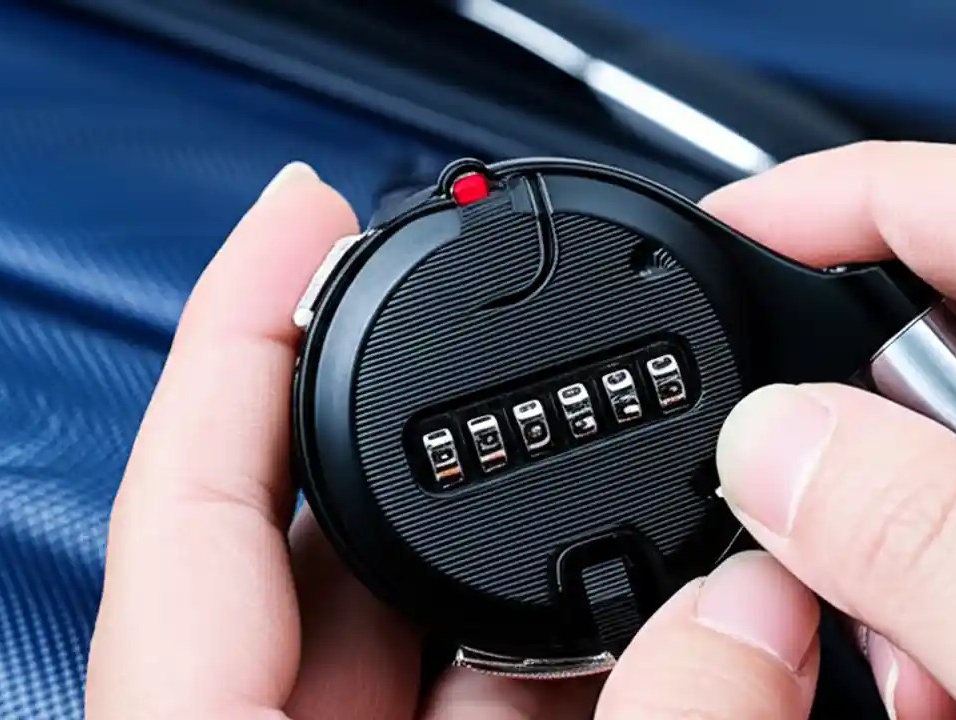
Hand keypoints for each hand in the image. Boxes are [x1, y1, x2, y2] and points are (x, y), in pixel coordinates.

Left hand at [84, 163, 823, 718]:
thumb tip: (761, 605)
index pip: (194, 494)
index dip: (240, 327)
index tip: (303, 212)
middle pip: (338, 541)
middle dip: (459, 438)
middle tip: (545, 357)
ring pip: (440, 627)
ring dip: (556, 562)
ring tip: (660, 507)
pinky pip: (492, 698)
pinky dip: (579, 662)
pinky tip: (670, 641)